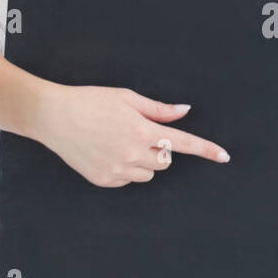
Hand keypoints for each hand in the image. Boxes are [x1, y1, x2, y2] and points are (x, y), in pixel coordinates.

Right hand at [32, 84, 230, 186]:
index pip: (182, 143)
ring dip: (144, 162)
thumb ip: (158, 109)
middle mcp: (132, 153)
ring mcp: (117, 169)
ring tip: (119, 142)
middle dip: (160, 150)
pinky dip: (125, 170)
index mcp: (141, 130)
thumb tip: (185, 110)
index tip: (225, 156)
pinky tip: (106, 152)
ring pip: (148, 174)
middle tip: (139, 134)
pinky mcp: (103, 180)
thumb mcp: (127, 98)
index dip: (206, 149)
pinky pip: (127, 180)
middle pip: (165, 161)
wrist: (52, 116)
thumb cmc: (90, 101)